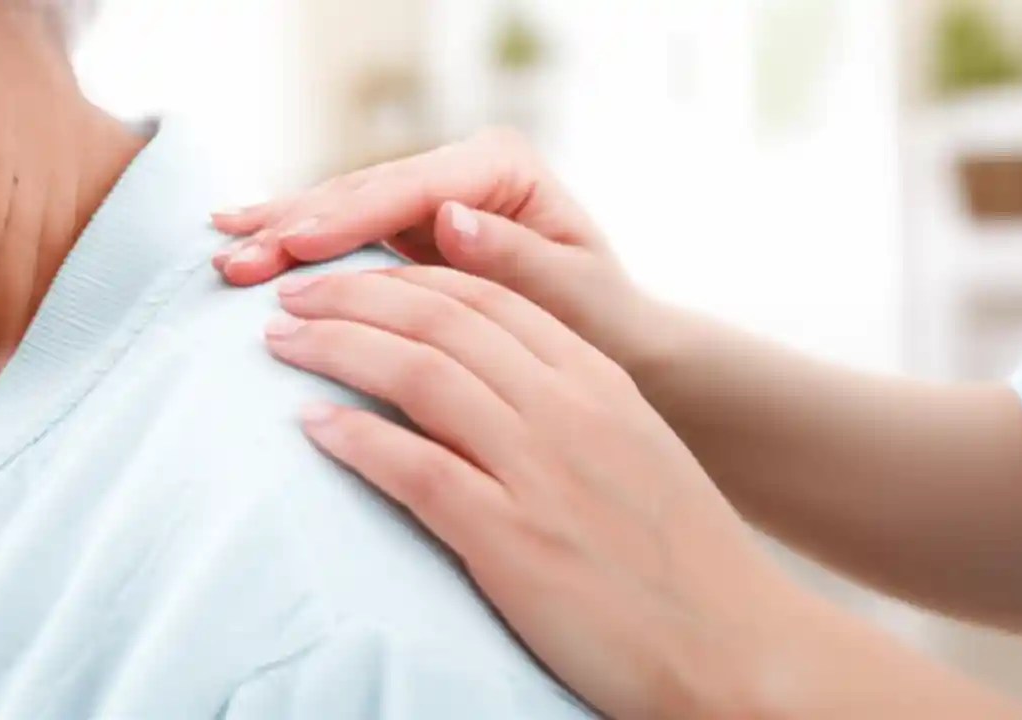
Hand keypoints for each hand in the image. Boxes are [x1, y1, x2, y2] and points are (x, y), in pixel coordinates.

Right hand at [213, 128, 657, 374]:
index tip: (295, 244)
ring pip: (344, 206)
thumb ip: (515, 257)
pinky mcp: (410, 226)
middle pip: (366, 191)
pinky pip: (345, 231)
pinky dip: (297, 241)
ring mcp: (430, 193)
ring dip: (282, 229)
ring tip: (221, 245)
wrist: (610, 335)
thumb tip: (449, 218)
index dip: (351, 218)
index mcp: (502, 168)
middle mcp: (460, 168)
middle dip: (297, 224)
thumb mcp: (574, 292)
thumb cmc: (601, 318)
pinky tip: (249, 241)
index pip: (413, 189)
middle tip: (233, 256)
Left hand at [263, 266, 812, 718]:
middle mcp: (568, 408)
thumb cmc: (688, 560)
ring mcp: (540, 469)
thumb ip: (572, 408)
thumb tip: (493, 389)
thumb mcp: (637, 452)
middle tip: (295, 295)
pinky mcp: (513, 539)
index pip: (489, 298)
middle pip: (442, 319)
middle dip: (355, 296)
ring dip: (337, 348)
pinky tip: (311, 425)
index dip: (409, 277)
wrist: (740, 646)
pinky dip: (354, 439)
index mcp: (601, 381)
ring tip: (282, 341)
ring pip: (418, 375)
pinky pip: (415, 468)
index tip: (356, 276)